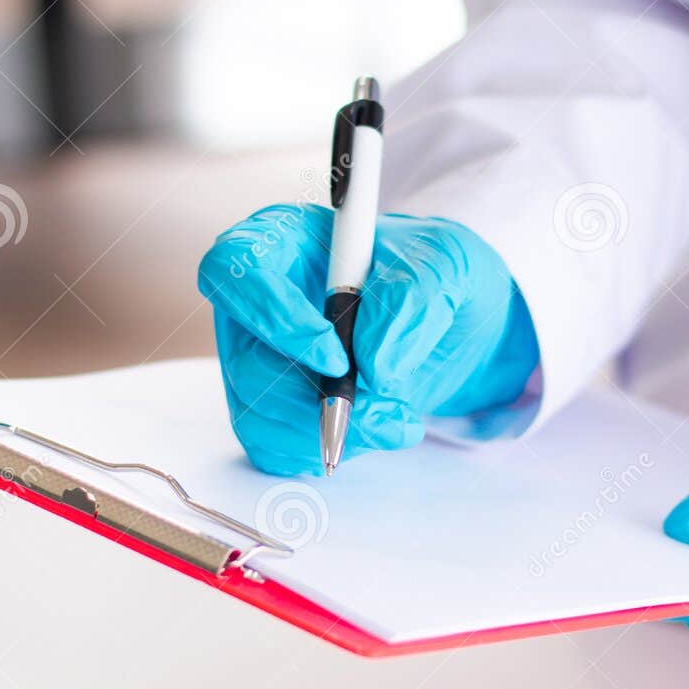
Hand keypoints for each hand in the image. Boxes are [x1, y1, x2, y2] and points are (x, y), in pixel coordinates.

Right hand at [197, 204, 538, 475]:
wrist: (454, 326)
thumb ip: (413, 295)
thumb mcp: (447, 260)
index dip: (275, 319)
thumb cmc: (436, 276)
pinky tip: (372, 430)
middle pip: (245, 362)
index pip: (234, 271)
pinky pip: (272, 446)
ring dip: (330, 431)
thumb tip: (373, 365)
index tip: (337, 358)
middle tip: (388, 408)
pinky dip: (324, 450)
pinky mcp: (270, 408)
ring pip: (257, 414)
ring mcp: (257, 358)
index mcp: (281, 239)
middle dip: (318, 402)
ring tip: (398, 418)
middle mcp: (256, 301)